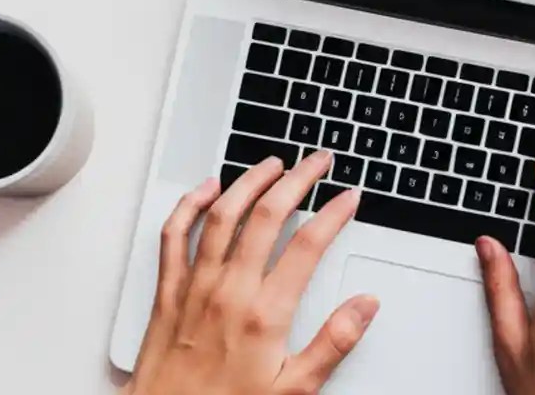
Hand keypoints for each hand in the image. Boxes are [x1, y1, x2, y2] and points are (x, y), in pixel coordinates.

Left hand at [124, 151, 377, 394]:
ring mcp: (196, 285)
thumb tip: (365, 306)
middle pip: (268, 215)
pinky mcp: (169, 290)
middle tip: (317, 161)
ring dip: (250, 181)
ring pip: (223, 214)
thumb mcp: (294, 390)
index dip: (333, 213)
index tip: (349, 197)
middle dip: (298, 180)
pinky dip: (191, 205)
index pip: (308, 245)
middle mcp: (230, 290)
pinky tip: (207, 189)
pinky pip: (175, 234)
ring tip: (272, 163)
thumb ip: (333, 343)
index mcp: (265, 313)